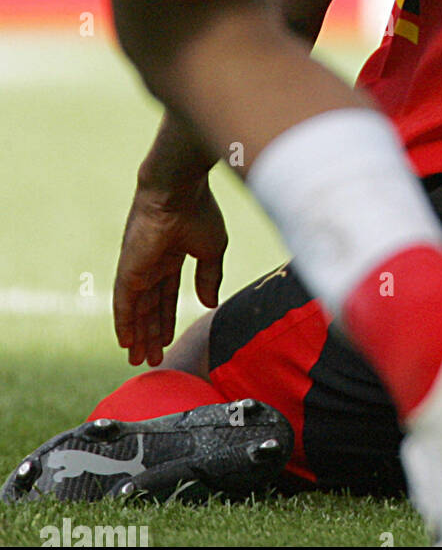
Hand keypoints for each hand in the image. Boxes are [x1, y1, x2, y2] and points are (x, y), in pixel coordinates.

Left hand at [113, 177, 227, 367]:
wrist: (178, 190)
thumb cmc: (198, 211)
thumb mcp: (211, 249)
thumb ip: (209, 277)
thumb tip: (209, 303)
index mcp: (172, 253)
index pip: (167, 293)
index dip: (167, 317)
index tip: (169, 340)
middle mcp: (151, 262)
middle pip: (149, 306)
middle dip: (151, 333)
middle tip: (152, 359)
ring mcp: (138, 266)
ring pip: (136, 309)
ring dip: (138, 335)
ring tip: (139, 360)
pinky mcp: (129, 269)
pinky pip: (123, 303)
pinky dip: (124, 323)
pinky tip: (125, 342)